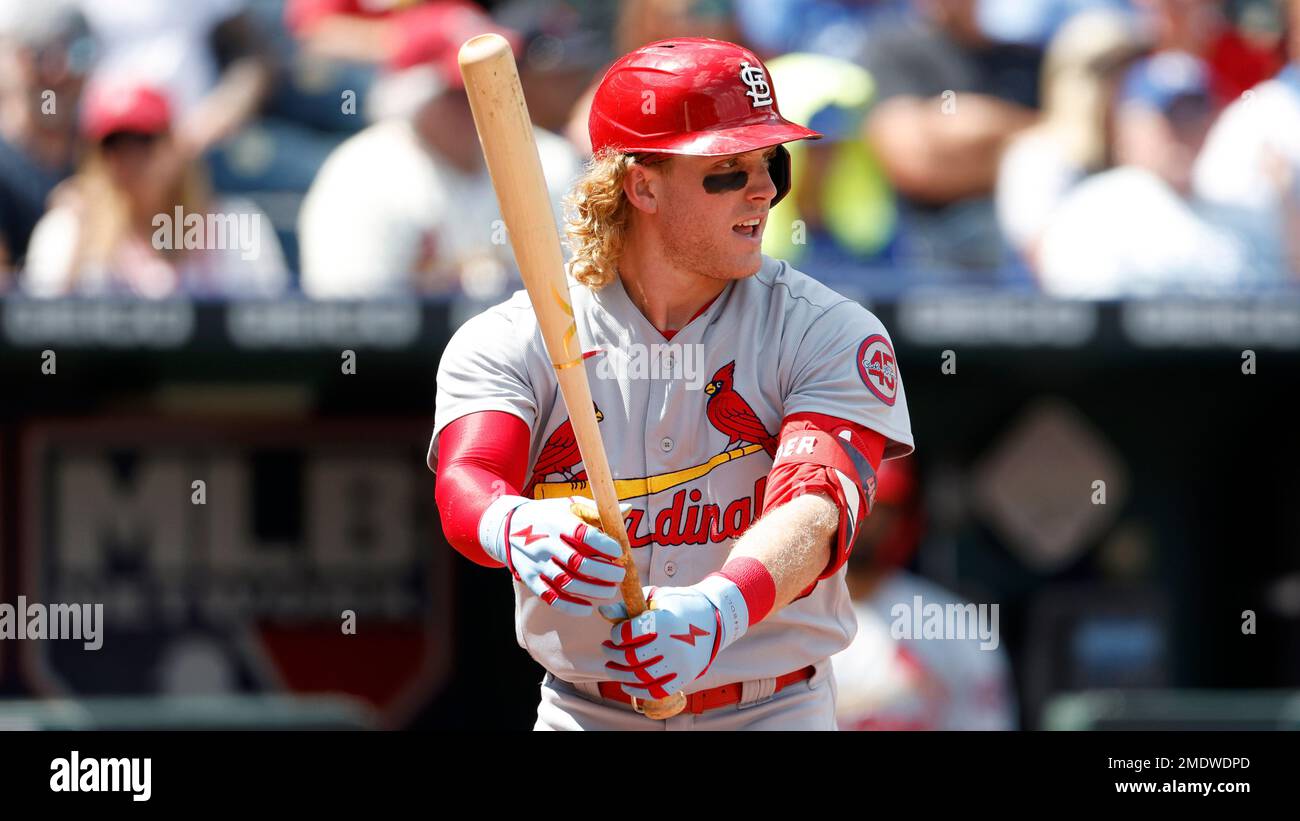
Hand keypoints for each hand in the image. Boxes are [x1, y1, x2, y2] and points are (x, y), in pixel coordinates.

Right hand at [483, 496, 627, 616]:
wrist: (508, 527)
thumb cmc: (548, 515)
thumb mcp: (568, 505)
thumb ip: (596, 510)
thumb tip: (627, 510)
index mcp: (557, 522)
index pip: (583, 535)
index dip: (604, 545)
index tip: (619, 551)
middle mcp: (545, 543)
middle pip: (578, 563)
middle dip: (604, 572)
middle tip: (620, 574)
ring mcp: (537, 563)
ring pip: (567, 583)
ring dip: (593, 590)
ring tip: (610, 590)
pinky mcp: (531, 579)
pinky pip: (551, 597)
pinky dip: (571, 606)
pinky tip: (588, 608)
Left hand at [599, 581, 743, 699]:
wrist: (713, 618)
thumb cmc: (677, 606)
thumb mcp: (655, 598)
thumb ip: (627, 607)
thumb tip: (602, 612)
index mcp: (663, 620)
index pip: (627, 634)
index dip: (616, 634)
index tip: (615, 633)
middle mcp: (672, 643)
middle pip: (631, 657)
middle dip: (613, 654)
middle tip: (606, 649)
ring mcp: (679, 663)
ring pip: (640, 676)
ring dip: (620, 674)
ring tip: (611, 667)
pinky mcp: (685, 677)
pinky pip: (656, 690)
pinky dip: (638, 691)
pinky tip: (626, 684)